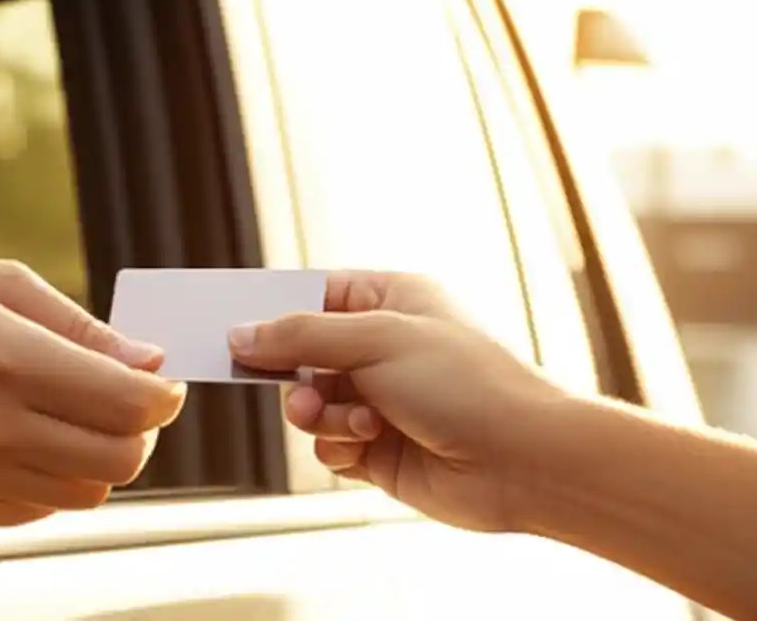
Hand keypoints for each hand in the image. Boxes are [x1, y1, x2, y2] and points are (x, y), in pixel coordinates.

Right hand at [0, 257, 186, 525]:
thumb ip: (82, 327)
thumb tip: (151, 363)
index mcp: (5, 360)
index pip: (127, 404)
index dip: (164, 397)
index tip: (164, 386)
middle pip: (119, 458)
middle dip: (142, 431)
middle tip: (127, 403)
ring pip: (88, 493)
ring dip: (101, 458)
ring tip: (76, 418)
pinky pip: (41, 509)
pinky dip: (56, 480)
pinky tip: (32, 440)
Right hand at [228, 271, 564, 531]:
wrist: (524, 462)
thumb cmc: (468, 384)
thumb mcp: (377, 340)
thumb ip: (301, 335)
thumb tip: (241, 333)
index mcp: (391, 301)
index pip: (314, 295)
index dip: (274, 312)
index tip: (232, 328)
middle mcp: (384, 348)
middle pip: (303, 354)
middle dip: (298, 376)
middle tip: (309, 392)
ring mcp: (381, 399)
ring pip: (311, 404)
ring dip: (321, 415)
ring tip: (356, 422)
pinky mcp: (380, 450)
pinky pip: (329, 444)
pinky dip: (339, 447)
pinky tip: (372, 446)